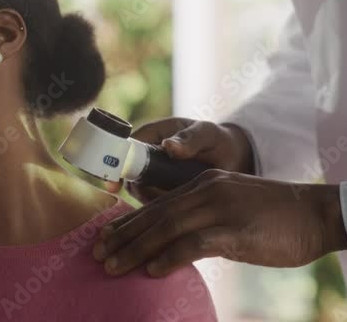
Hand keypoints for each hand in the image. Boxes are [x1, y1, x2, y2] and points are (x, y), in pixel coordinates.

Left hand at [92, 170, 346, 276]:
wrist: (317, 214)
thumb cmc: (278, 219)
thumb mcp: (235, 211)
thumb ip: (206, 222)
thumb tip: (179, 247)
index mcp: (205, 183)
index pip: (158, 204)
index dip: (129, 223)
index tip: (105, 239)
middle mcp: (207, 189)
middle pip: (155, 215)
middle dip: (123, 237)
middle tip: (96, 255)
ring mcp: (220, 207)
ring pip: (167, 227)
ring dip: (136, 249)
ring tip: (113, 267)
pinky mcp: (234, 228)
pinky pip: (194, 243)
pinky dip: (169, 257)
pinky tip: (151, 271)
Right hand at [127, 118, 255, 201]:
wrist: (230, 157)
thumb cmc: (216, 140)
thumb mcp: (206, 135)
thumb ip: (190, 139)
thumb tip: (169, 146)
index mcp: (151, 135)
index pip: (124, 148)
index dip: (116, 165)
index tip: (116, 184)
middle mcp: (145, 156)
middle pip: (128, 176)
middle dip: (140, 189)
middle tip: (164, 195)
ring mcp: (151, 176)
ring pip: (139, 194)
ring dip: (153, 200)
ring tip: (181, 197)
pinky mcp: (159, 193)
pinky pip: (152, 205)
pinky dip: (160, 211)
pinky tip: (181, 209)